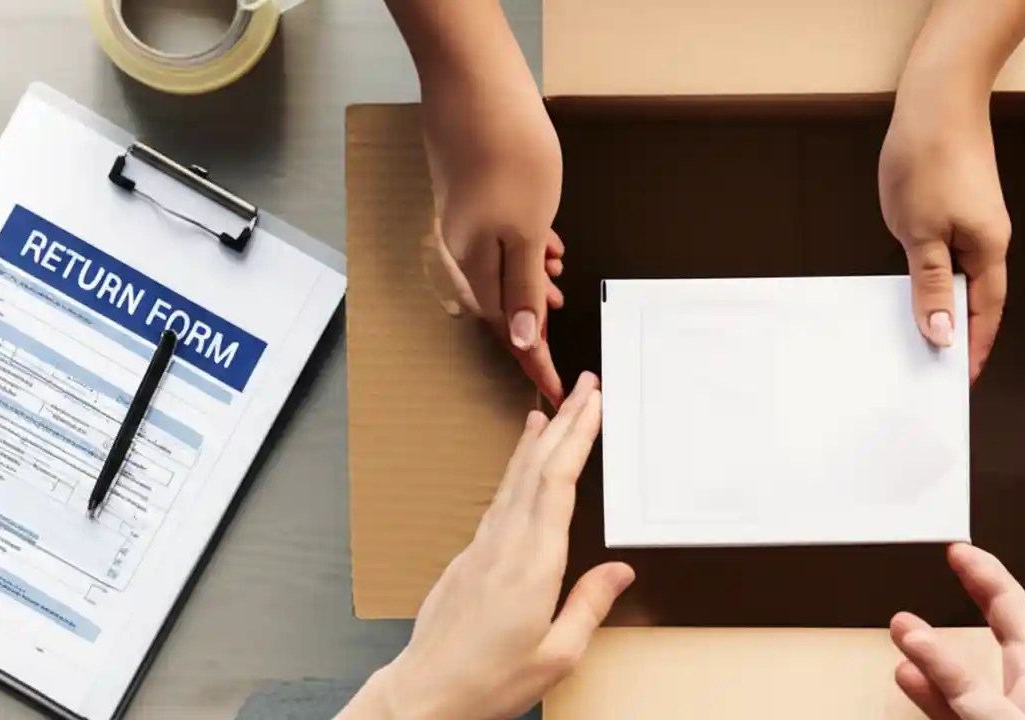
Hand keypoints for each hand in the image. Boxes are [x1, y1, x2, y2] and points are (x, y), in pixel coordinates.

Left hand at [342, 373, 633, 719]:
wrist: (425, 694)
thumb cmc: (488, 681)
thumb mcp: (557, 655)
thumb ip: (589, 605)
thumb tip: (619, 571)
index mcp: (532, 563)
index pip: (558, 483)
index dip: (577, 437)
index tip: (593, 403)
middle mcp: (505, 545)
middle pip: (537, 468)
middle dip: (564, 422)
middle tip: (585, 386)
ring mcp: (483, 547)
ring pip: (514, 479)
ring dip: (537, 440)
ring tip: (552, 410)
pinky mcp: (470, 557)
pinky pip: (499, 499)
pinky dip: (516, 470)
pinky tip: (521, 464)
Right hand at [420, 54, 566, 404]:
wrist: (475, 85)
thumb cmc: (506, 154)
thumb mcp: (527, 232)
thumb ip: (525, 287)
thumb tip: (523, 340)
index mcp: (477, 265)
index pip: (509, 331)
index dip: (533, 362)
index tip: (552, 389)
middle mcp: (464, 248)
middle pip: (503, 305)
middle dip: (534, 328)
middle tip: (560, 351)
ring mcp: (466, 221)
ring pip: (503, 271)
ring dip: (532, 287)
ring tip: (559, 293)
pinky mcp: (473, 196)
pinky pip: (500, 242)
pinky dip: (525, 252)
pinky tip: (546, 244)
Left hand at [879, 73, 1009, 381]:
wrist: (936, 102)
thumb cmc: (929, 161)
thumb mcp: (920, 233)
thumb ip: (931, 285)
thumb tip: (942, 334)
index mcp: (988, 251)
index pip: (984, 315)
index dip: (974, 348)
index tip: (960, 380)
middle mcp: (987, 240)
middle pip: (977, 300)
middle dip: (959, 334)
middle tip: (934, 367)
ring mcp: (972, 223)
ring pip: (961, 277)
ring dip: (945, 306)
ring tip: (920, 336)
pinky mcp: (955, 207)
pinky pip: (948, 254)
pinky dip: (934, 278)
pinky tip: (915, 287)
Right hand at [889, 544, 1024, 719]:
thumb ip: (964, 684)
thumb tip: (918, 637)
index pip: (1017, 618)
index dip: (991, 579)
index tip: (961, 551)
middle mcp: (1023, 702)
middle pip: (1005, 633)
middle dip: (980, 590)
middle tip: (956, 557)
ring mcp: (998, 719)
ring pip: (964, 678)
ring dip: (931, 648)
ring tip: (902, 623)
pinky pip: (949, 710)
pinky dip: (926, 692)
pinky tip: (906, 674)